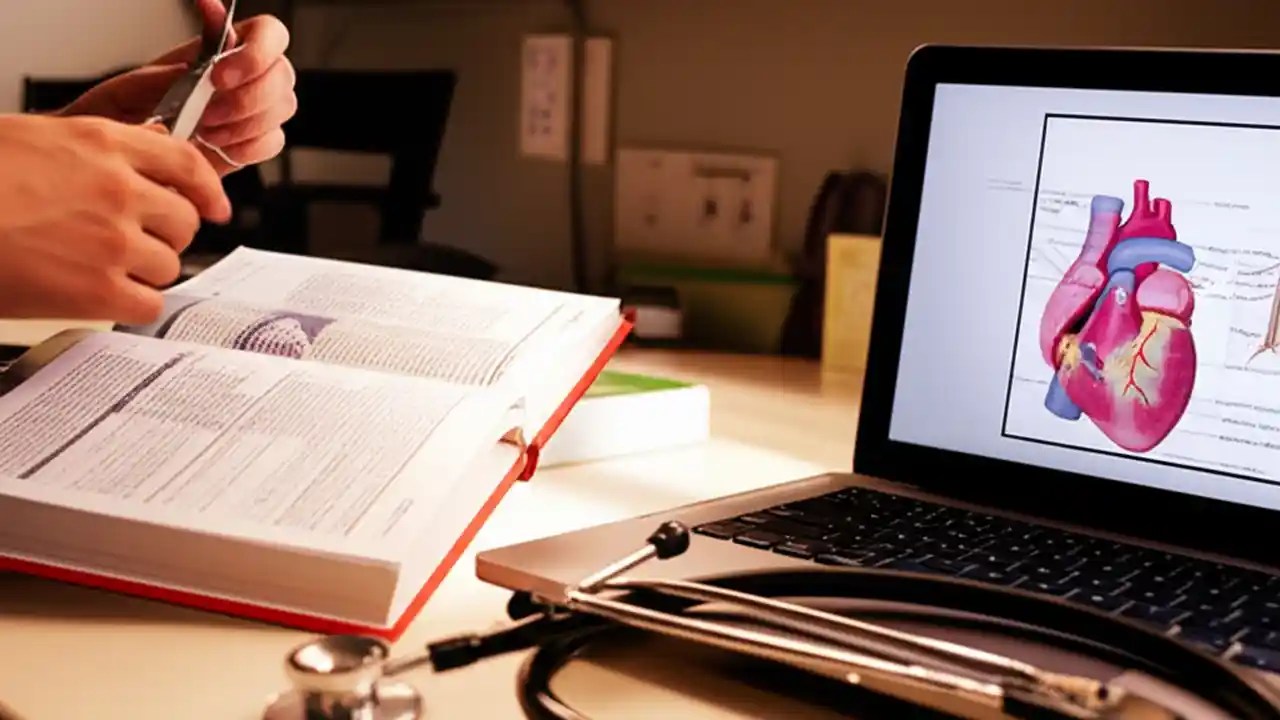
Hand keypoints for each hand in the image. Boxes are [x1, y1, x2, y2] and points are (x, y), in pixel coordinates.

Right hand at [0, 114, 230, 323]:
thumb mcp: (37, 139)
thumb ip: (98, 150)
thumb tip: (146, 154)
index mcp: (103, 144)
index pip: (186, 163)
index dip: (208, 189)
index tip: (215, 205)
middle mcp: (118, 190)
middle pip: (184, 220)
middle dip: (166, 234)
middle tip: (139, 243)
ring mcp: (114, 241)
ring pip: (169, 264)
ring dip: (146, 270)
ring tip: (105, 267)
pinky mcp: (100, 289)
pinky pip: (150, 304)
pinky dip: (134, 304)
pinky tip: (106, 296)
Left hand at [59, 0, 295, 175]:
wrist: (122, 167)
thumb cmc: (120, 126)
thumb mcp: (122, 95)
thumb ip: (153, 78)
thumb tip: (189, 69)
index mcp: (216, 49)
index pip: (266, 33)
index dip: (257, 49)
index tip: (218, 73)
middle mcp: (243, 76)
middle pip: (282, 72)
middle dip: (248, 96)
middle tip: (209, 113)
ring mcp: (253, 109)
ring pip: (283, 106)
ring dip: (246, 123)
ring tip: (207, 133)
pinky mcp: (256, 142)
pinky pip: (274, 140)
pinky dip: (249, 147)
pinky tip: (220, 148)